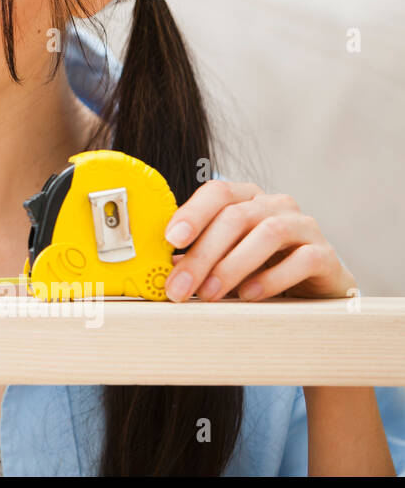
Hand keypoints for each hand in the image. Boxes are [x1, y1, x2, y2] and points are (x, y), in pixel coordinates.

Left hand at [161, 180, 355, 301]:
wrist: (313, 292)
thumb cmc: (259, 271)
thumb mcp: (223, 261)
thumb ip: (197, 258)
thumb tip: (161, 268)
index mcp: (246, 199)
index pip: (217, 192)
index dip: (192, 212)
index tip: (170, 239)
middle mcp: (276, 205)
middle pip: (236, 217)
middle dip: (203, 254)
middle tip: (179, 286)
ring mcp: (305, 227)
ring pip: (269, 232)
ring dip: (232, 265)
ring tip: (208, 293)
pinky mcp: (327, 255)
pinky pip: (302, 259)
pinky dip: (272, 277)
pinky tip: (249, 294)